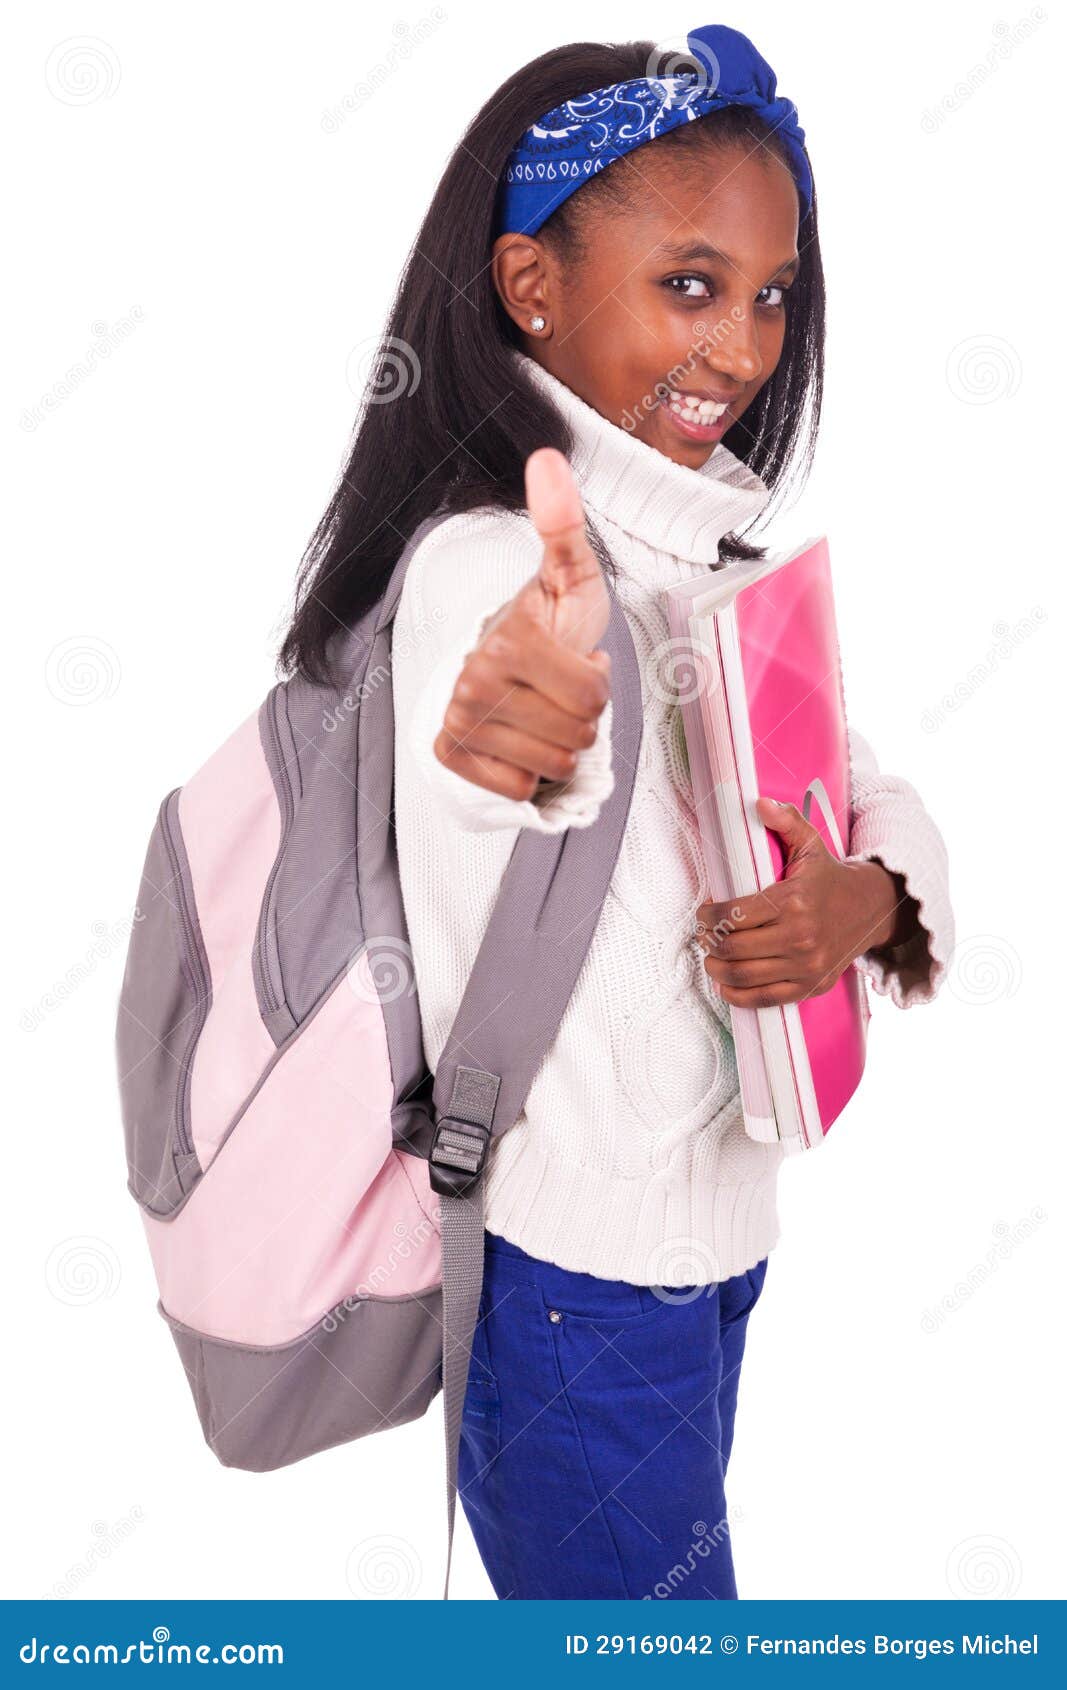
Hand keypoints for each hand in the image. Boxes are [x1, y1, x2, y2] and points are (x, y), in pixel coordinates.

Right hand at [433, 447, 611, 801]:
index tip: (576, 662)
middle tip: (558, 690)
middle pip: (576, 736)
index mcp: (509, 641)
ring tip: (541, 712)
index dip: (597, 684)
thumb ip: (564, 526)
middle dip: (580, 718)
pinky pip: (518, 788)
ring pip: (551, 766)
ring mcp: (458, 721)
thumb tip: (546, 456)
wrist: (496, 668)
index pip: (592, 699)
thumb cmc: (547, 626)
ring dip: (557, 745)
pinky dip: (528, 773)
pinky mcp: (450, 756)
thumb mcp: (570, 578)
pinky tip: (518, 742)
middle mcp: (473, 682)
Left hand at [695, 797, 915, 1007]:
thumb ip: (786, 822)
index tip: (703, 912)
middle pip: (733, 948)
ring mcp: (806, 965)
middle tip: (704, 934)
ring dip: (717, 969)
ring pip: (743, 976)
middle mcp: (800, 937)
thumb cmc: (830, 878)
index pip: (734, 915)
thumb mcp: (811, 845)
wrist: (871, 910)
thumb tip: (759, 803)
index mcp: (794, 902)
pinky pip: (764, 999)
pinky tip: (726, 983)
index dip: (708, 915)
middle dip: (709, 942)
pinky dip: (738, 995)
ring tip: (712, 957)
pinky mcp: (811, 986)